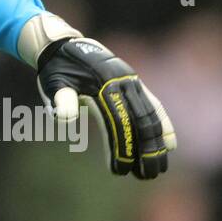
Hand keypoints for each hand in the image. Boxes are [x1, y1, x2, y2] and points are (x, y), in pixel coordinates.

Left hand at [36, 37, 176, 179]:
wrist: (63, 44)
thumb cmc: (55, 68)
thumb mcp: (51, 82)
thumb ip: (60, 99)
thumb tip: (67, 120)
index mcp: (102, 83)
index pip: (117, 121)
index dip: (121, 146)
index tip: (119, 171)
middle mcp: (122, 82)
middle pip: (140, 120)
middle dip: (146, 150)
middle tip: (147, 176)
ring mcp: (131, 81)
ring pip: (150, 115)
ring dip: (157, 143)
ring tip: (159, 169)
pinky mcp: (134, 83)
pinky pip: (153, 105)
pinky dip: (162, 123)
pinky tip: (170, 144)